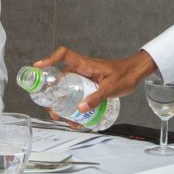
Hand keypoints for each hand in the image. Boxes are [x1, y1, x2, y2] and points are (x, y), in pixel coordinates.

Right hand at [35, 47, 158, 112]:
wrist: (136, 73)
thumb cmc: (124, 75)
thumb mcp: (110, 88)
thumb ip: (96, 98)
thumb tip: (79, 109)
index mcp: (85, 65)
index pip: (64, 55)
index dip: (49, 59)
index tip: (37, 67)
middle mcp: (82, 70)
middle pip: (61, 78)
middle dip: (53, 94)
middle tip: (52, 110)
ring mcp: (85, 77)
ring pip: (67, 89)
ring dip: (62, 102)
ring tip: (62, 117)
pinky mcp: (89, 85)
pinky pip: (77, 93)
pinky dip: (74, 104)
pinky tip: (76, 117)